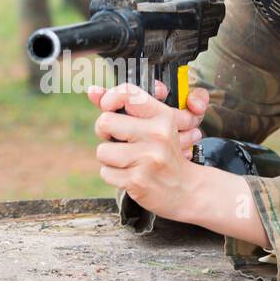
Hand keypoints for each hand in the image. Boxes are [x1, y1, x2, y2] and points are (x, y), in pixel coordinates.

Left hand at [87, 80, 269, 247]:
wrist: (187, 189)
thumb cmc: (165, 153)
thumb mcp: (154, 125)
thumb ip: (122, 106)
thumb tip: (92, 91)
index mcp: (162, 116)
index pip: (127, 93)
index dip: (109, 98)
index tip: (109, 108)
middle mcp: (157, 135)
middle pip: (105, 122)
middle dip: (105, 133)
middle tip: (119, 140)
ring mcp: (148, 158)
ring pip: (102, 151)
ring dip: (109, 158)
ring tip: (127, 161)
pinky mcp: (138, 180)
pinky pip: (106, 173)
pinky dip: (113, 176)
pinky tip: (130, 175)